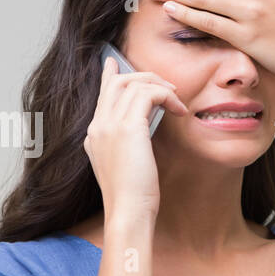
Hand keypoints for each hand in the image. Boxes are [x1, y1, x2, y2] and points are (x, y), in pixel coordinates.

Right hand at [83, 57, 187, 218]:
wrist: (128, 213)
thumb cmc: (133, 198)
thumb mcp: (126, 167)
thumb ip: (127, 146)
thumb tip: (142, 134)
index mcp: (94, 136)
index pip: (101, 96)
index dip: (109, 76)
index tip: (113, 62)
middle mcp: (98, 126)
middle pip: (116, 82)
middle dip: (143, 77)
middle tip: (166, 86)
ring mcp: (109, 126)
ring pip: (132, 83)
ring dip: (160, 86)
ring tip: (177, 100)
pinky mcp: (128, 128)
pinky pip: (148, 94)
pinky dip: (167, 96)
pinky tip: (180, 110)